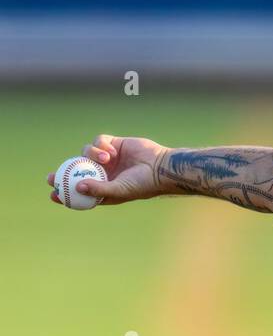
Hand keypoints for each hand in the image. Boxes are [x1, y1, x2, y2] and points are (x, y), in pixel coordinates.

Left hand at [48, 135, 168, 205]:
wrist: (159, 167)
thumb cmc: (142, 184)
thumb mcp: (118, 190)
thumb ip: (98, 189)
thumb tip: (77, 187)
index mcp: (104, 188)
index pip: (80, 192)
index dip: (66, 194)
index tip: (53, 194)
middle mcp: (103, 173)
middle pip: (76, 172)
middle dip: (63, 174)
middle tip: (51, 176)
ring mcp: (107, 159)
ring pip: (86, 153)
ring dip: (91, 154)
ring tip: (106, 158)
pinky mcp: (112, 144)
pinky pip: (98, 141)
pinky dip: (101, 145)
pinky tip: (111, 151)